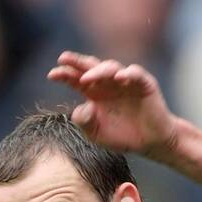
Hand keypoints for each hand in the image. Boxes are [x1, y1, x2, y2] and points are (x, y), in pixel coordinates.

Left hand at [47, 52, 178, 160]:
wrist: (150, 142)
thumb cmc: (122, 136)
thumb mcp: (97, 134)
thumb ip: (85, 123)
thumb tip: (81, 108)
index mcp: (94, 94)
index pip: (77, 80)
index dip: (65, 75)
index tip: (52, 74)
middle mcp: (108, 84)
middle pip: (90, 68)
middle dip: (76, 62)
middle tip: (63, 59)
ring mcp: (126, 81)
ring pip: (110, 68)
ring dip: (98, 71)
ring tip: (86, 77)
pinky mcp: (144, 83)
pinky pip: (135, 74)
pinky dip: (127, 74)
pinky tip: (118, 78)